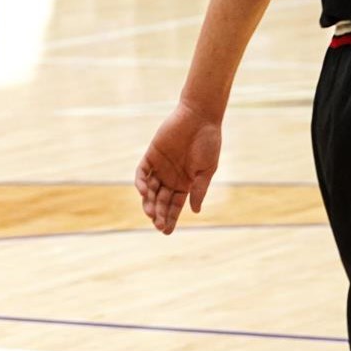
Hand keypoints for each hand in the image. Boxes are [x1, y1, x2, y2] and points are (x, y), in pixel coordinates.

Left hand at [135, 101, 222, 234]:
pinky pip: (142, 172)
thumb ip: (198, 190)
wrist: (200, 119)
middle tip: (158, 225)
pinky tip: (145, 192)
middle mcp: (171, 177)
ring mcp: (160, 167)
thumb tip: (194, 212)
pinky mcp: (151, 155)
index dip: (171, 218)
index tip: (167, 231)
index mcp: (185, 183)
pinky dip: (141, 183)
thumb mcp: (206, 170)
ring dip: (149, 202)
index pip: (175, 205)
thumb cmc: (208, 143)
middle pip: (161, 201)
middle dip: (159, 214)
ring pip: (150, 190)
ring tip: (151, 214)